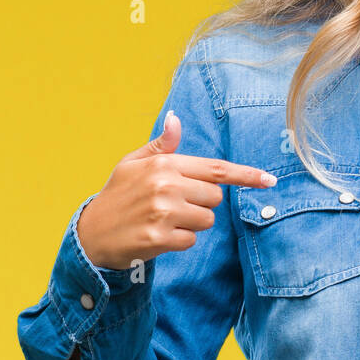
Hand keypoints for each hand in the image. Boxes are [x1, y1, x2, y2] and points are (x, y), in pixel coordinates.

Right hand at [76, 110, 277, 268]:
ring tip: (163, 221)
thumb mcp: (133, 163)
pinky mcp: (160, 238)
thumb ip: (162, 145)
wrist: (89, 234)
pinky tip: (158, 236)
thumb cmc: (116, 196)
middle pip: (215, 198)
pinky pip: (191, 240)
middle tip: (172, 205)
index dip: (247, 176)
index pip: (217, 169)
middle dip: (201, 204)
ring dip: (191, 225)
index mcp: (164, 164)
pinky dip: (179, 241)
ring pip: (206, 221)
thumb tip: (176, 118)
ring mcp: (163, 212)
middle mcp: (166, 185)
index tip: (270, 180)